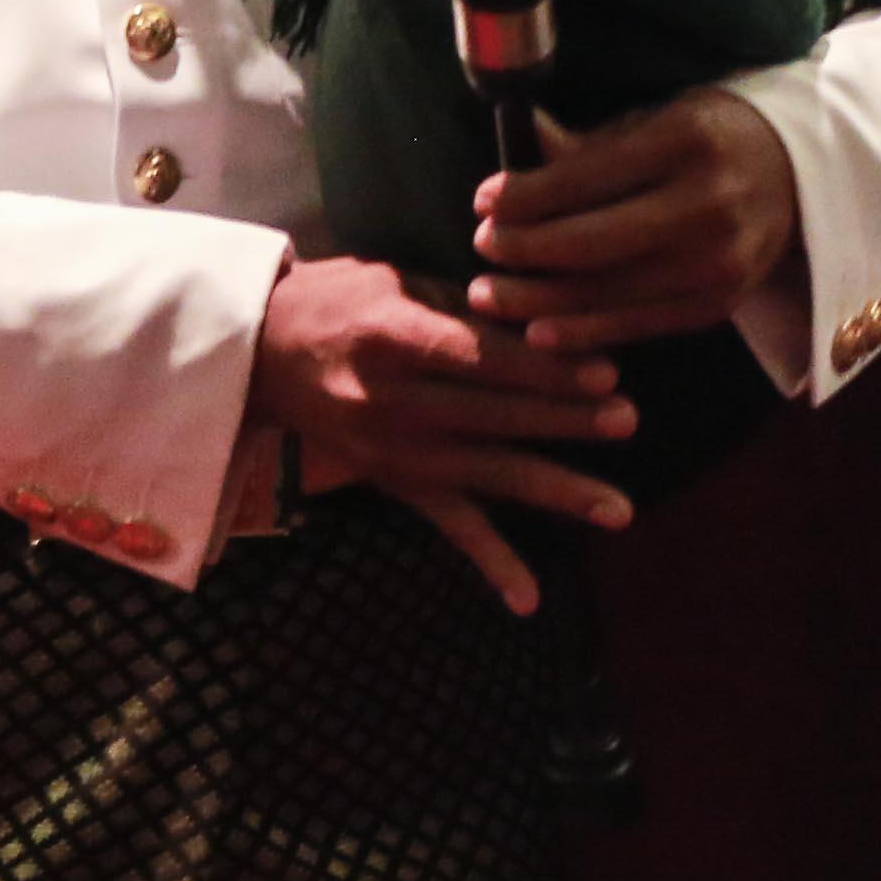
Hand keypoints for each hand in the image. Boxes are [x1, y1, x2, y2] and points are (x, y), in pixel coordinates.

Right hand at [247, 251, 630, 617]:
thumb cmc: (330, 301)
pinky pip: (445, 524)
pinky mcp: (391, 482)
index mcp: (387, 338)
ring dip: (553, 490)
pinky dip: (488, 562)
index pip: (476, 357)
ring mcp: (389, 450)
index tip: (602, 370)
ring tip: (618, 510)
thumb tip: (539, 318)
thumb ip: (458, 303)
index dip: (539, 367)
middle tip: (626, 420)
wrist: (254, 353)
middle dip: (561, 419)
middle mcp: (387, 401)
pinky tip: (529, 600)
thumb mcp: (387, 280)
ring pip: (483, 472)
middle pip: (488, 415)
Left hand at [471, 88, 799, 354]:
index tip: (482, 202)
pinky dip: (585, 332)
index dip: (524, 197)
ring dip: (538, 300)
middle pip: (592, 243)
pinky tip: (539, 331)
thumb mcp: (649, 122)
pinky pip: (640, 325)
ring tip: (488, 296)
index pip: (584, 179)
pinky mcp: (722, 303)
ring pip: (610, 293)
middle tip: (481, 247)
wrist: (798, 176)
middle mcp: (708, 206)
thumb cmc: (701, 140)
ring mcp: (721, 262)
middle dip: (524, 251)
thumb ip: (582, 148)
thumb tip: (510, 148)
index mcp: (683, 143)